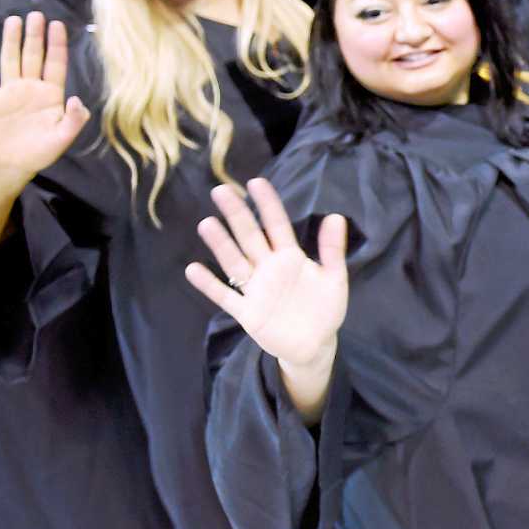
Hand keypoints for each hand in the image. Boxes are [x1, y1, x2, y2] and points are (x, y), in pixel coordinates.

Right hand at [0, 13, 89, 180]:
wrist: (9, 166)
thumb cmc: (39, 153)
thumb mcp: (61, 139)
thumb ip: (73, 121)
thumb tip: (78, 101)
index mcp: (50, 96)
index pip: (55, 64)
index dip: (57, 44)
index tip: (58, 24)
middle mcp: (30, 89)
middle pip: (33, 56)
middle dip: (35, 36)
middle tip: (36, 14)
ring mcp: (9, 92)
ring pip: (10, 60)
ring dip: (11, 41)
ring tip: (13, 20)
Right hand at [186, 179, 347, 375]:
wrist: (314, 345)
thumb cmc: (325, 309)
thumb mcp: (334, 279)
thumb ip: (333, 250)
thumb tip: (336, 216)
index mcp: (290, 257)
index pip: (276, 225)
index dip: (267, 204)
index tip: (255, 182)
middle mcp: (269, 268)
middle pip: (250, 237)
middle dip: (237, 215)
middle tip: (221, 191)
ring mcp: (256, 290)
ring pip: (235, 262)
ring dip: (221, 245)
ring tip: (207, 224)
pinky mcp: (247, 313)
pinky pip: (225, 297)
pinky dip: (209, 285)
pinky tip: (193, 270)